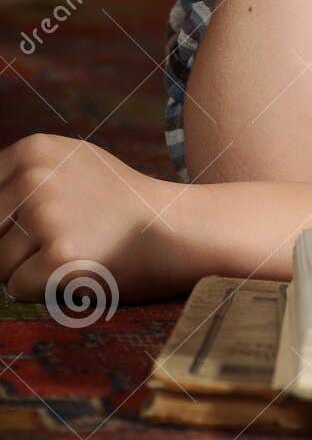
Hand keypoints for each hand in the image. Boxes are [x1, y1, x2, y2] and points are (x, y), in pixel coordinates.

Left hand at [0, 134, 188, 304]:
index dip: (9, 220)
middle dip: (12, 246)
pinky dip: (43, 288)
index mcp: (32, 150)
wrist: (168, 226)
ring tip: (72, 250)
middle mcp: (34, 178)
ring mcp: (47, 216)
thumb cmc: (114, 200)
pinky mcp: (60, 256)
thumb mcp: (67, 161)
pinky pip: (18, 288)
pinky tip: (76, 268)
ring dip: (27, 269)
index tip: (39, 223)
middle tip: (58, 239)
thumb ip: (20, 174)